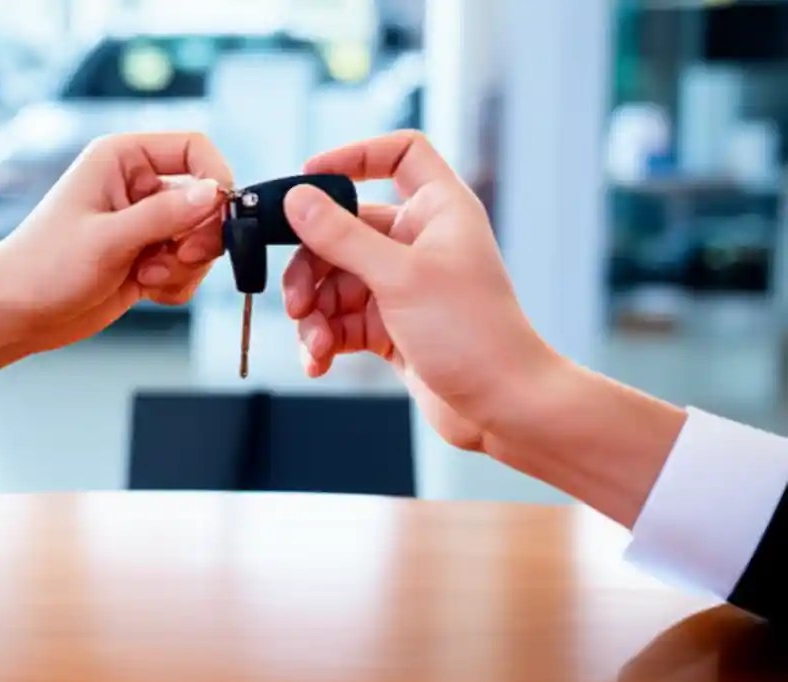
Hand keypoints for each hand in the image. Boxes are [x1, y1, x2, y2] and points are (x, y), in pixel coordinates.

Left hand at [0, 132, 231, 351]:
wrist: (16, 313)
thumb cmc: (43, 266)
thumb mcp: (108, 238)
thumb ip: (164, 215)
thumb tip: (214, 194)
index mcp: (122, 159)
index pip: (193, 147)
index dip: (214, 177)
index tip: (220, 213)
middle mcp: (136, 187)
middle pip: (205, 200)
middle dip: (198, 236)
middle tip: (177, 258)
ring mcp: (144, 225)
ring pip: (200, 239)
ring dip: (184, 265)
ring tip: (144, 277)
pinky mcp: (147, 259)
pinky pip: (187, 268)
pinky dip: (176, 283)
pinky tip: (144, 290)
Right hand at [281, 131, 556, 449]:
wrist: (503, 407)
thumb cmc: (473, 335)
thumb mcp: (399, 277)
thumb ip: (342, 236)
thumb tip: (297, 199)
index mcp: (437, 210)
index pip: (400, 153)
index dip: (355, 155)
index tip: (310, 175)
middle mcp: (418, 242)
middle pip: (343, 229)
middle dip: (313, 267)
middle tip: (298, 302)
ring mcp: (402, 285)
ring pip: (335, 280)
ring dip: (314, 313)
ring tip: (315, 343)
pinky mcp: (390, 326)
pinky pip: (340, 320)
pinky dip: (324, 338)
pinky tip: (318, 361)